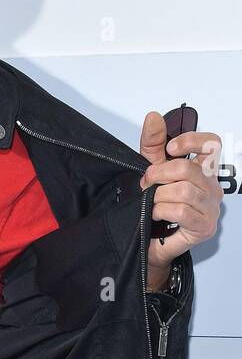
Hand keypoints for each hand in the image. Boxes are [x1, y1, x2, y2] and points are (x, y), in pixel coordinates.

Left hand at [138, 110, 221, 286]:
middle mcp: (211, 187)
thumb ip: (153, 144)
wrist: (149, 241)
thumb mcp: (151, 169)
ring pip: (184, 191)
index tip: (170, 148)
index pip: (212, 144)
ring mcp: (211, 208)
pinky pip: (183, 211)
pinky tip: (156, 214)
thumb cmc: (155, 205)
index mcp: (203, 170)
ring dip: (158, 195)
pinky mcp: (205, 226)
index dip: (191, 140)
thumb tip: (153, 117)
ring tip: (151, 201)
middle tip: (146, 182)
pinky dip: (162, 210)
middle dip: (158, 174)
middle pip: (188, 168)